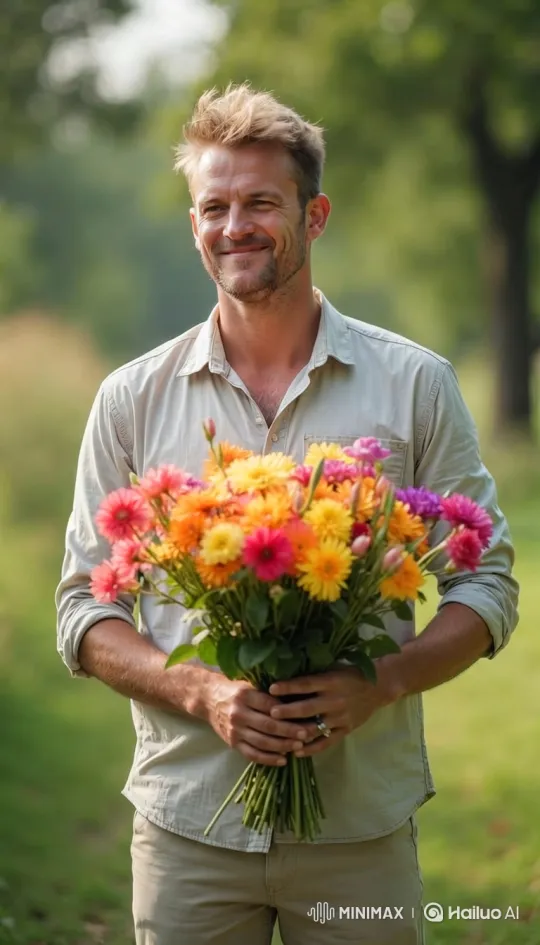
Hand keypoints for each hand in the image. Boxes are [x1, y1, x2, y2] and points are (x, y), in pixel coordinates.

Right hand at [203, 675, 320, 766]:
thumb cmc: (235, 690)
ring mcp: (234, 730)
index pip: (270, 706)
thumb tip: (296, 701)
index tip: (304, 717)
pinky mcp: (232, 743)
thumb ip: (268, 694)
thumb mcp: (250, 685)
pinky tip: (282, 759)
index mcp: (245, 695)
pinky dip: (268, 759)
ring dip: (282, 746)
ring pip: (262, 742)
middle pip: (268, 726)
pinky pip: (252, 754)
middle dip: (289, 732)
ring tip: (298, 747)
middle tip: (305, 734)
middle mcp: (239, 713)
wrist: (208, 699)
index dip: (288, 714)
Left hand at [268, 665, 393, 757]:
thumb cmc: (350, 674)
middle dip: (287, 711)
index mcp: (330, 682)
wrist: (378, 687)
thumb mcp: (333, 669)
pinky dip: (311, 749)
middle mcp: (334, 700)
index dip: (289, 687)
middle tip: (271, 714)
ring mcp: (340, 717)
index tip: (271, 688)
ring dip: (296, 733)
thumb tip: (286, 674)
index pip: (306, 684)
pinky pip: (326, 742)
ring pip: (314, 728)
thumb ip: (314, 676)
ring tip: (278, 736)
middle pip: (307, 708)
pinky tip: (297, 752)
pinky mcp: (345, 729)